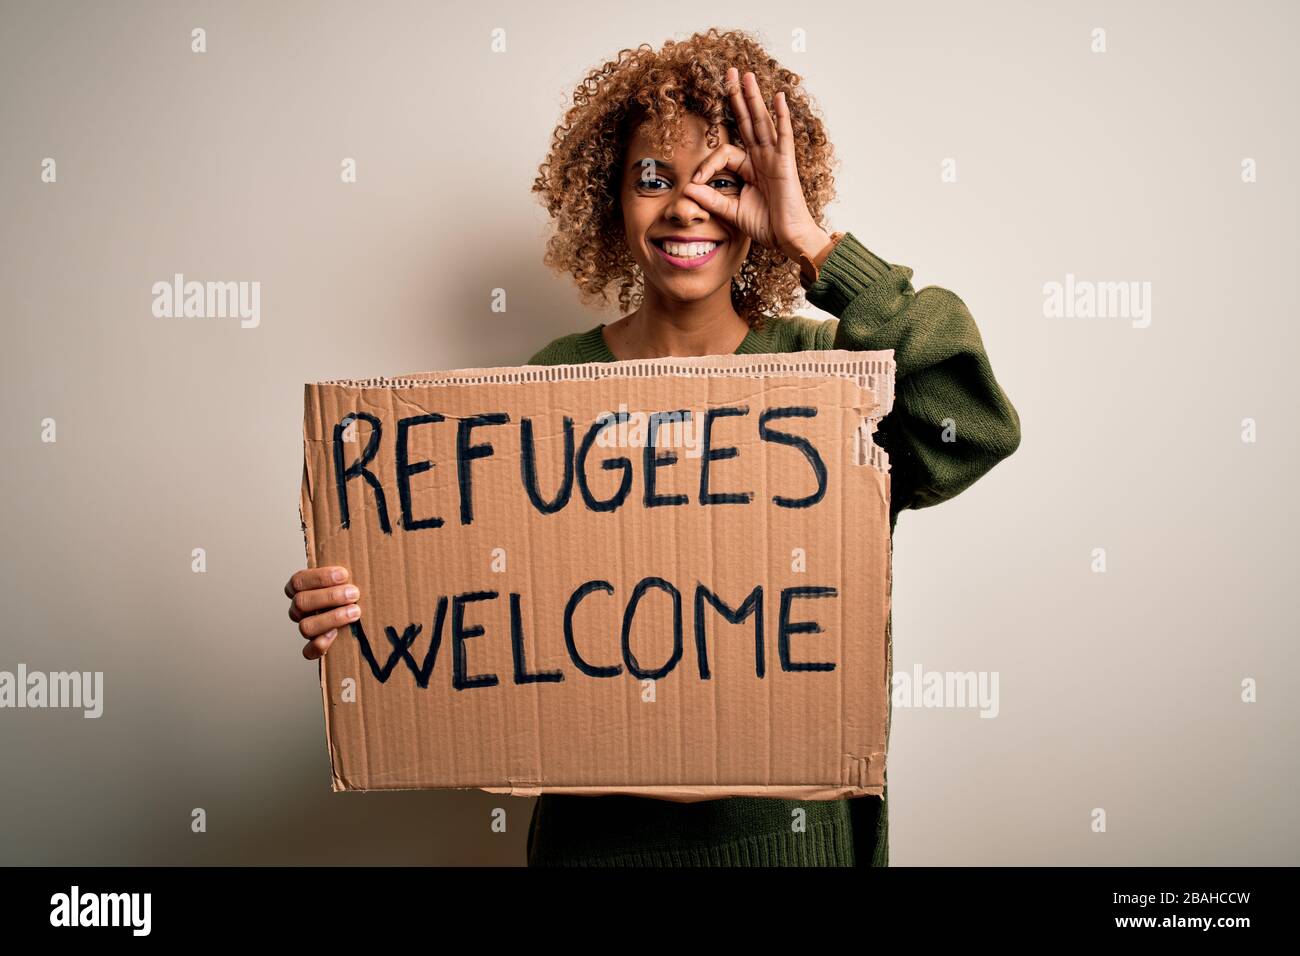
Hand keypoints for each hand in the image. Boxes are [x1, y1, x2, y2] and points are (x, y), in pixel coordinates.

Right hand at [285, 566, 359, 659]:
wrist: (362, 611)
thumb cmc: (353, 588)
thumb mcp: (349, 573)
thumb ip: (349, 563)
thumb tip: (371, 541)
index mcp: (302, 587)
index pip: (298, 581)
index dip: (319, 578)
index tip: (344, 574)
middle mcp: (300, 608)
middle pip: (301, 603)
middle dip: (330, 597)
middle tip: (354, 593)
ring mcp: (306, 627)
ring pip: (305, 627)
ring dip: (331, 618)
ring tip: (355, 611)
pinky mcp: (314, 647)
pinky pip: (309, 651)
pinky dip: (320, 645)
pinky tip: (336, 636)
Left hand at [682, 67, 829, 261]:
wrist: (788, 239)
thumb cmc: (765, 225)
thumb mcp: (730, 211)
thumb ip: (710, 200)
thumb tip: (687, 190)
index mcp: (749, 168)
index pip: (724, 152)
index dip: (707, 165)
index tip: (695, 183)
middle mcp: (762, 158)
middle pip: (748, 121)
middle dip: (738, 98)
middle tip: (729, 73)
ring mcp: (775, 157)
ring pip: (762, 121)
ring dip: (754, 98)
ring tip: (746, 75)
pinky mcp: (786, 163)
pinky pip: (784, 135)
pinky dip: (781, 115)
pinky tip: (778, 97)